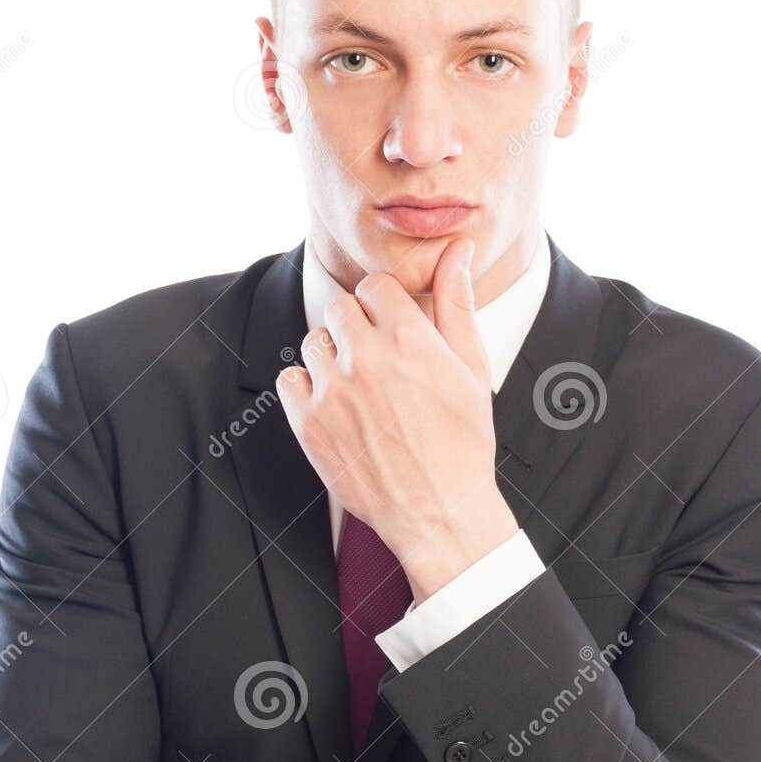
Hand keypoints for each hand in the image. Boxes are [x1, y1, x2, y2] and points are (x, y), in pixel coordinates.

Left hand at [275, 237, 518, 601]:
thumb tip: (457, 250)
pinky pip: (289, 380)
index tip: (390, 329)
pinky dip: (305, 388)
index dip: (383, 306)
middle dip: (356, 327)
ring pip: (313, 342)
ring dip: (331, 357)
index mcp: (409, 337)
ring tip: (357, 388)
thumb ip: (457, 302)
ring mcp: (333, 391)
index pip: (374, 286)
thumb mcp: (472, 368)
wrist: (439, 511)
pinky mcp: (309, 424)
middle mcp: (367, 358)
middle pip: (339, 308)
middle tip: (375, 361)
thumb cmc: (462, 444)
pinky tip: (334, 406)